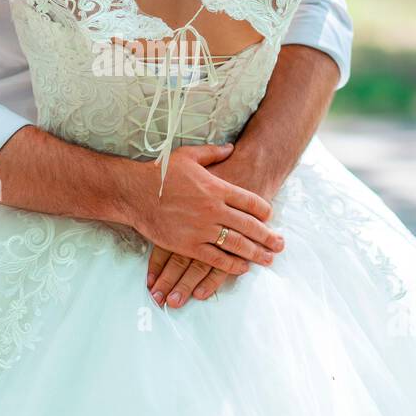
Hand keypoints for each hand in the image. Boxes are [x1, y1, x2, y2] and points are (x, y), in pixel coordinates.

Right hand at [124, 143, 282, 307]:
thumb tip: (231, 147)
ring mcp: (202, 229)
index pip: (251, 201)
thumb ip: (213, 152)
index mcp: (217, 187)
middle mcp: (214, 209)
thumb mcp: (188, 155)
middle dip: (268, 236)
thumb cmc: (160, 172)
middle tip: (280, 244)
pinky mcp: (188, 245)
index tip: (270, 217)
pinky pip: (216, 258)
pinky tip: (242, 267)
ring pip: (237, 245)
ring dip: (256, 253)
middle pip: (250, 225)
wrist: (135, 192)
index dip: (264, 211)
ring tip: (268, 259)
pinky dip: (232, 265)